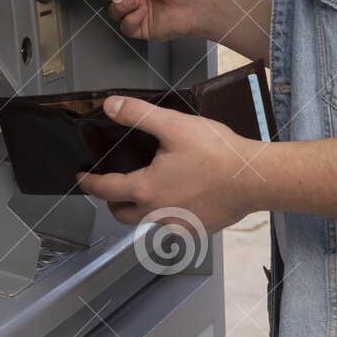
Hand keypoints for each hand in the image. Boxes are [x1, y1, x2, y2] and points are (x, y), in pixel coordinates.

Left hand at [76, 95, 263, 236]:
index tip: (82, 177)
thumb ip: (138, 115)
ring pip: (147, 222)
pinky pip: (172, 226)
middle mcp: (156, 214)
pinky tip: (179, 199)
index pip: (106, 189)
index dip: (89, 183)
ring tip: (148, 192)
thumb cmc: (216, 152)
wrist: (254, 179)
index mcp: (145, 189)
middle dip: (111, 202)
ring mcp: (177, 226)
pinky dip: (167, 215)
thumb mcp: (174, 125)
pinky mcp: (196, 231)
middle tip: (113, 188)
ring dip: (140, 210)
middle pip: (121, 215)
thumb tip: (110, 105)